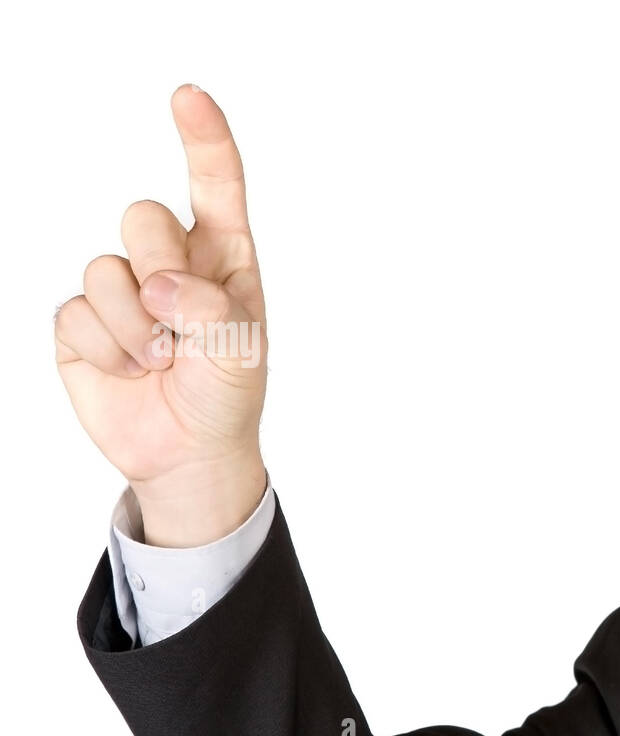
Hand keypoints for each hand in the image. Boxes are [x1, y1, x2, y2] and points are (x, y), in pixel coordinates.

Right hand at [56, 84, 268, 545]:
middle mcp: (170, 261)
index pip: (214, 186)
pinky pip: (75, 312)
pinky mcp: (82, 321)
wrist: (188, 452)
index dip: (203, 140)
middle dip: (160, 268)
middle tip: (180, 322)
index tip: (189, 97)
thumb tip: (156, 283)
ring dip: (135, 326)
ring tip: (161, 360)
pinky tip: (128, 371)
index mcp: (222, 256)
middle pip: (143, 217)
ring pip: (105, 268)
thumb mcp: (241, 351)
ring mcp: (122, 288)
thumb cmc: (227, 394)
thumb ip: (210, 307)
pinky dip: (105, 350)